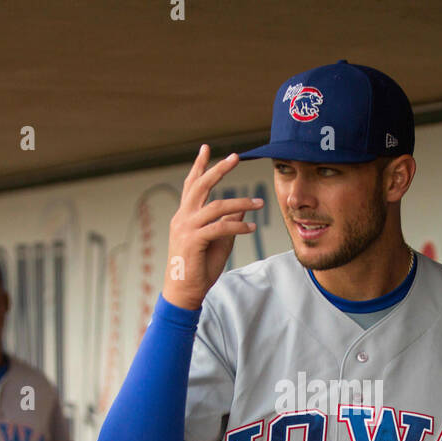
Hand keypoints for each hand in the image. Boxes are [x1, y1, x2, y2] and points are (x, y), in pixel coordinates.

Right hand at [162, 144, 263, 309]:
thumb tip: (242, 208)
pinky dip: (238, 226)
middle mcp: (182, 218)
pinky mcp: (193, 241)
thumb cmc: (199, 268)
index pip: (191, 186)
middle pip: (200, 186)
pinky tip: (251, 228)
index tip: (206, 148)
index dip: (199, 166)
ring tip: (259, 203)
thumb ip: (227, 223)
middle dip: (218, 169)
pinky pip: (220, 227)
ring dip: (241, 203)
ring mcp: (185, 228)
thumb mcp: (218, 242)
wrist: (184, 293)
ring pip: (216, 207)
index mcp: (184, 216)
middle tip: (235, 156)